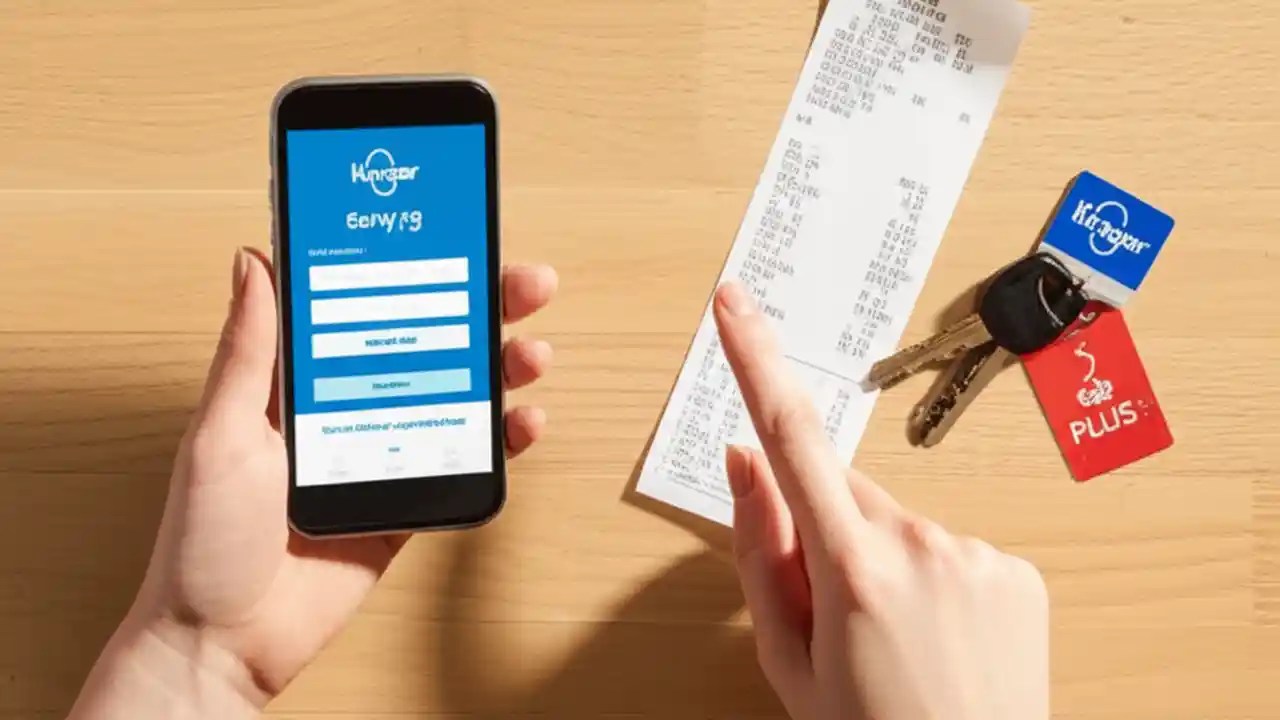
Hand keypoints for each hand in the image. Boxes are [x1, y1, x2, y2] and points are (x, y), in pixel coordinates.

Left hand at [69, 248, 557, 718]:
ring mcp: (384, 456)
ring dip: (502, 369)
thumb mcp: (218, 434)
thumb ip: (248, 353)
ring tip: (530, 351)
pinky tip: (523, 423)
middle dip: (482, 310)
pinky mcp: (408, 504)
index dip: (416, 272)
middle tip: (522, 284)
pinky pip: (465, 464)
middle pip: (430, 346)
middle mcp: (350, 411)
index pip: (370, 309)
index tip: (453, 238)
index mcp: (301, 385)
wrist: (225, 643)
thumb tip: (252, 261)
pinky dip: (502, 442)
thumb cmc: (203, 542)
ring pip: (458, 398)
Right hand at [713, 282, 1048, 719]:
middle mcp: (921, 545)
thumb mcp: (787, 659)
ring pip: (898, 524)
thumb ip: (760, 552)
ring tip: (895, 639)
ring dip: (881, 560)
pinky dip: (933, 579)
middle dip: (826, 529)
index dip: (756, 361)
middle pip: (844, 495)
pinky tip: (940, 638)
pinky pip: (950, 549)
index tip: (733, 303)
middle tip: (835, 612)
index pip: (789, 440)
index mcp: (852, 571)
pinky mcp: (1017, 569)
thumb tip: (743, 465)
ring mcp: (978, 555)